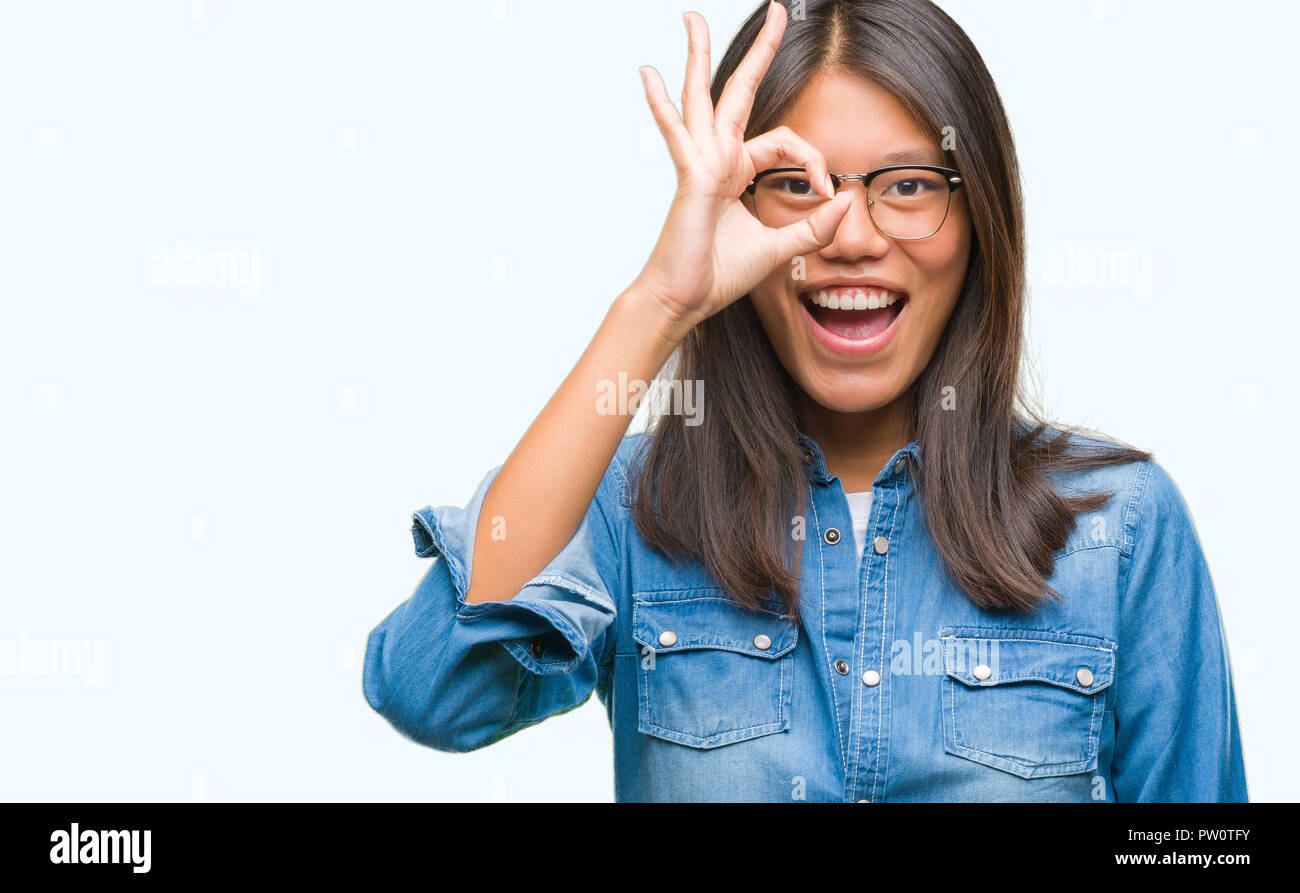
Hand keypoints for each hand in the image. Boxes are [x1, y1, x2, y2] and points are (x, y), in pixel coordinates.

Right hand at [633, 1, 851, 335]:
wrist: (682, 301)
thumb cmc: (717, 276)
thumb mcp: (780, 248)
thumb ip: (814, 227)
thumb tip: (846, 201)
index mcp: (737, 172)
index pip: (785, 141)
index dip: (813, 160)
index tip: (826, 192)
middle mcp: (717, 159)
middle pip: (738, 92)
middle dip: (760, 51)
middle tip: (776, 9)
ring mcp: (699, 164)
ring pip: (702, 97)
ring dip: (699, 55)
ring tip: (691, 18)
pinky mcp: (690, 178)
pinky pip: (678, 133)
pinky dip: (662, 104)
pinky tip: (648, 73)